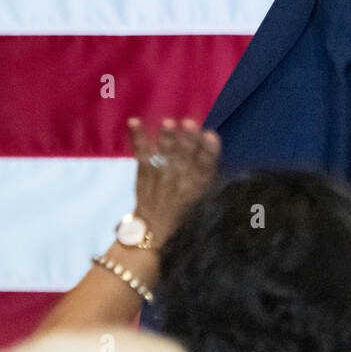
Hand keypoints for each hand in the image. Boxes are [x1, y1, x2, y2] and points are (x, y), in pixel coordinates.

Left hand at [126, 117, 220, 248]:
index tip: (211, 136)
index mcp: (198, 186)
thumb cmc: (184, 208)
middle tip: (190, 123)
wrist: (152, 230)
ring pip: (164, 155)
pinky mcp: (143, 171)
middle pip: (185, 157)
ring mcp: (160, 174)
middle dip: (188, 140)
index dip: (209, 151)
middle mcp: (180, 179)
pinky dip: (137, 136)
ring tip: (168, 123)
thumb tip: (216, 141)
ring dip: (166, 138)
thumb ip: (209, 173)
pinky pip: (141, 153)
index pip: (206, 167)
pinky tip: (134, 120)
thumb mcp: (204, 196)